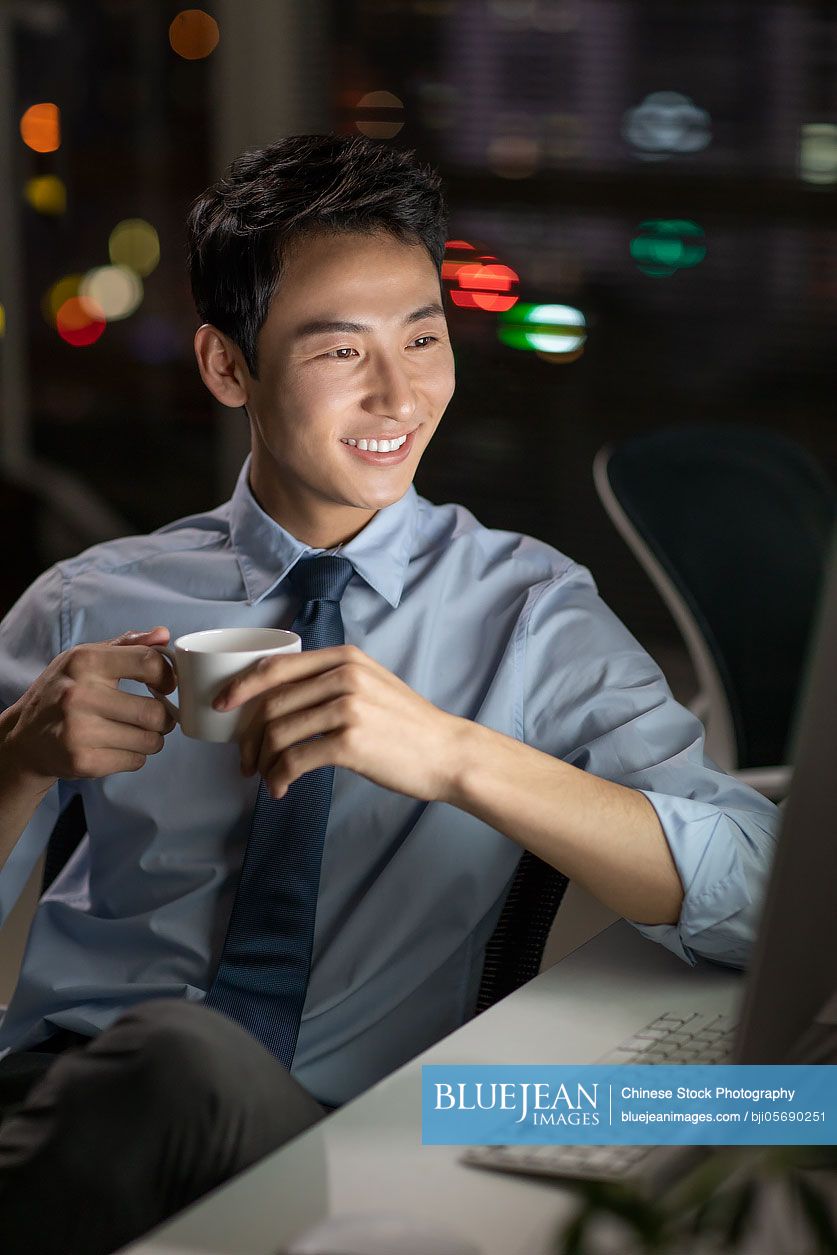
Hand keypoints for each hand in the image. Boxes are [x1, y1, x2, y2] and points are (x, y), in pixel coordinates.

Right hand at [2, 627, 176, 788]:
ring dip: (151, 739)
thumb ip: (127, 645)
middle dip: (164, 717)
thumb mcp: (86, 659)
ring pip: (150, 741)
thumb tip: (163, 635)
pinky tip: (117, 747)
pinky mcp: (82, 762)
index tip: (166, 685)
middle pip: (155, 712)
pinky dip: (135, 757)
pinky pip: (135, 762)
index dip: (167, 676)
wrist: (25, 737)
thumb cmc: (62, 692)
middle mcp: (80, 695)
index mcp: (85, 661)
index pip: (148, 663)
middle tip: (156, 717)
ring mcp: (79, 731)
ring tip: (136, 732)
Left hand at [214, 643, 465, 802]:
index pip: (277, 666)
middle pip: (272, 703)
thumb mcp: (372, 684)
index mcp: (345, 658)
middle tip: (244, 760)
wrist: (447, 752)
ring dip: (262, 761)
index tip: (222, 706)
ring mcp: (348, 708)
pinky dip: (279, 777)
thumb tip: (279, 697)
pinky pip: (295, 759)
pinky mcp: (351, 742)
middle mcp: (344, 676)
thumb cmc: (407, 725)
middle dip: (248, 735)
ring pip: (279, 732)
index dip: (242, 686)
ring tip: (265, 778)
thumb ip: (332, 681)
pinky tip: (280, 788)